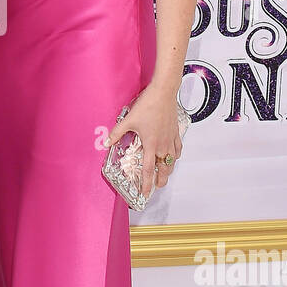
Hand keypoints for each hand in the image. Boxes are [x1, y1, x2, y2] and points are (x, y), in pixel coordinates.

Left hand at [105, 82, 181, 200]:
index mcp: (151, 145)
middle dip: (161, 180)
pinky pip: (178, 148)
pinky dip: (176, 155)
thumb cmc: (147, 105)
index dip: (146, 184)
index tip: (145, 193)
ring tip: (165, 175)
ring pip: (172, 160)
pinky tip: (174, 156)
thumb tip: (107, 143)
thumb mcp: (128, 120)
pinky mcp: (176, 132)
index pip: (148, 170)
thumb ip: (117, 133)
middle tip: (157, 187)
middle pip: (164, 169)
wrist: (163, 93)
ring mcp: (171, 139)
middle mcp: (163, 145)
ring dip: (169, 170)